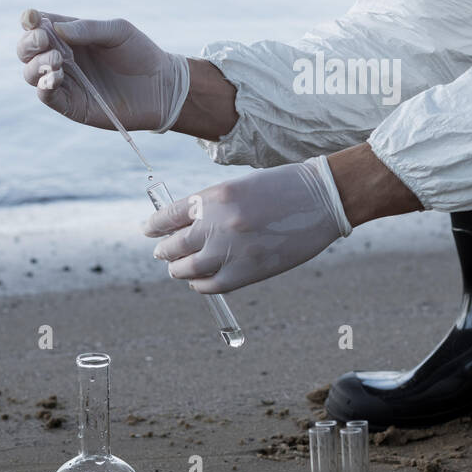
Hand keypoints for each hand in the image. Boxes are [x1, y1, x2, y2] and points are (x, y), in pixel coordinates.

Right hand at [17, 8, 189, 131]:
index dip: (30, 21)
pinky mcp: (71, 105)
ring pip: (32, 73)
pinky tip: (55, 78)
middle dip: (29, 43)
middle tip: (43, 40)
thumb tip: (55, 29)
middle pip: (27, 50)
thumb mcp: (117, 31)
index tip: (32, 18)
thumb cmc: (140, 53)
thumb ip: (87, 28)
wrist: (161, 86)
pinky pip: (48, 96)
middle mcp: (61, 57)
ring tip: (57, 60)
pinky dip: (45, 86)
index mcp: (69, 35)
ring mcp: (65, 81)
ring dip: (37, 65)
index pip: (38, 25)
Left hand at [142, 157, 351, 291]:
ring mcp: (231, 250)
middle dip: (165, 250)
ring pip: (187, 268)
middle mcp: (217, 223)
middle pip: (174, 245)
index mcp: (214, 196)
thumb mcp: (240, 186)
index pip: (168, 216)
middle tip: (163, 253)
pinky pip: (211, 285)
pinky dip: (200, 284)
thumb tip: (188, 228)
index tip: (149, 231)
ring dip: (178, 269)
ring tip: (177, 268)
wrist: (323, 199)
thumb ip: (213, 206)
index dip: (154, 226)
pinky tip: (200, 280)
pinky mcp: (248, 272)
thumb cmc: (284, 187)